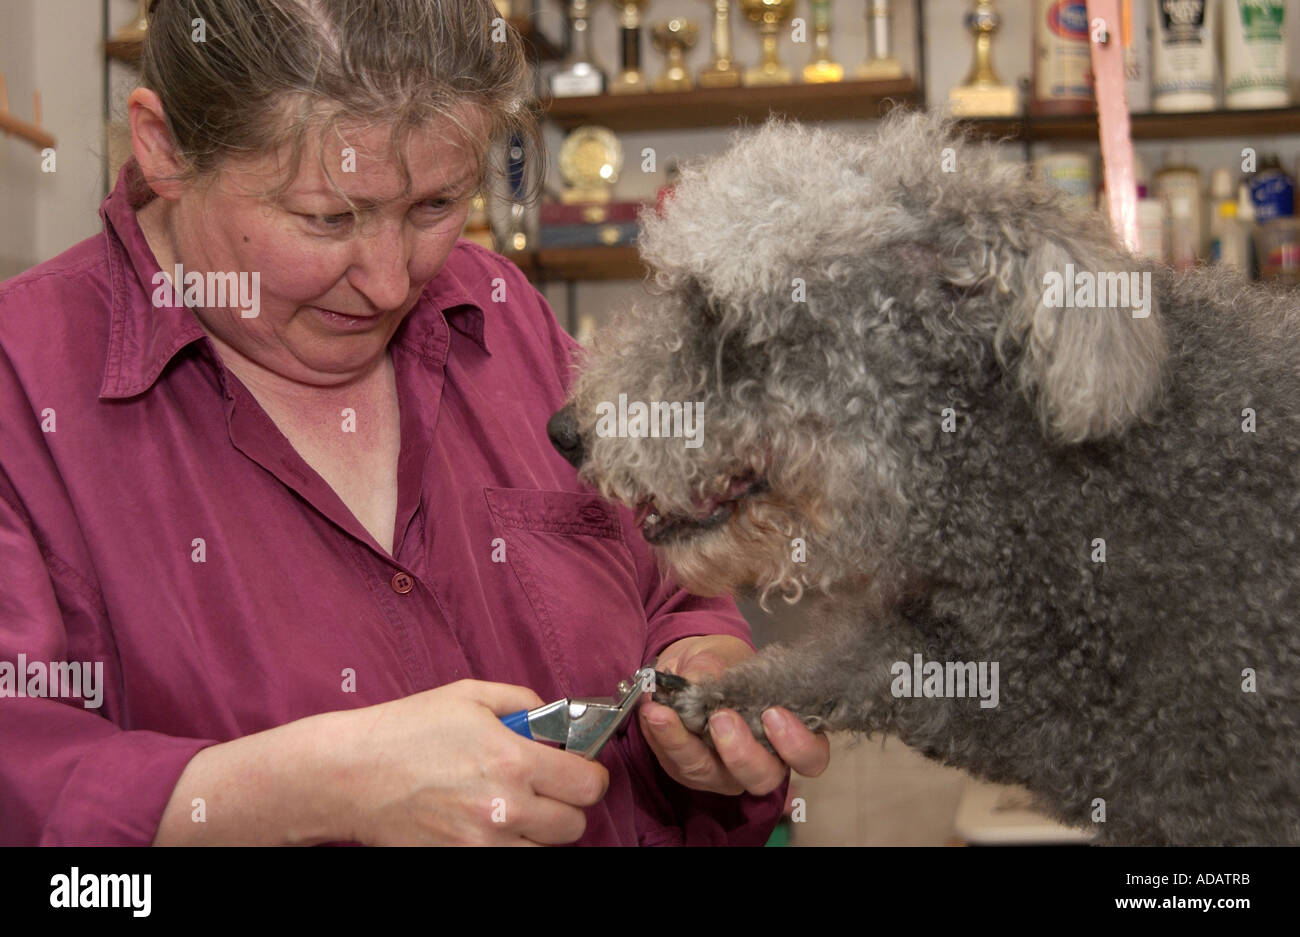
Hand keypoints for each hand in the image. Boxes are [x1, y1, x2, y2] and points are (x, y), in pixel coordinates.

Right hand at [329, 679, 608, 844]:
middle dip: (566, 805)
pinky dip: (508, 847)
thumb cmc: (406, 730)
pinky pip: (509, 863)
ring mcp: (482, 845)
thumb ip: (524, 701)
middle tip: (545, 788)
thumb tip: (555, 719)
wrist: (350, 774)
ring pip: (543, 851)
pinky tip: (490, 825)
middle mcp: (505, 809)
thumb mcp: (470, 695)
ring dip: (537, 831)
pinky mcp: (460, 863)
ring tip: (512, 806)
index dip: (590, 776)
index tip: (579, 771)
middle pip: (572, 826)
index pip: (587, 785)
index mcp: (513, 761)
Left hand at [639, 635, 829, 795]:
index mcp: (789, 732)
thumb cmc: (722, 661)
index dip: (797, 744)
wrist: (688, 665)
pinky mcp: (693, 771)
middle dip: (741, 753)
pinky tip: (652, 712)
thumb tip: (698, 683)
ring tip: (663, 712)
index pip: (810, 756)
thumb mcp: (721, 653)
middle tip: (721, 718)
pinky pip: (678, 764)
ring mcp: (726, 771)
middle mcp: (763, 760)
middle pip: (763, 778)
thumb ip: (717, 668)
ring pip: (713, 776)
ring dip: (685, 744)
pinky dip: (663, 738)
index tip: (773, 714)